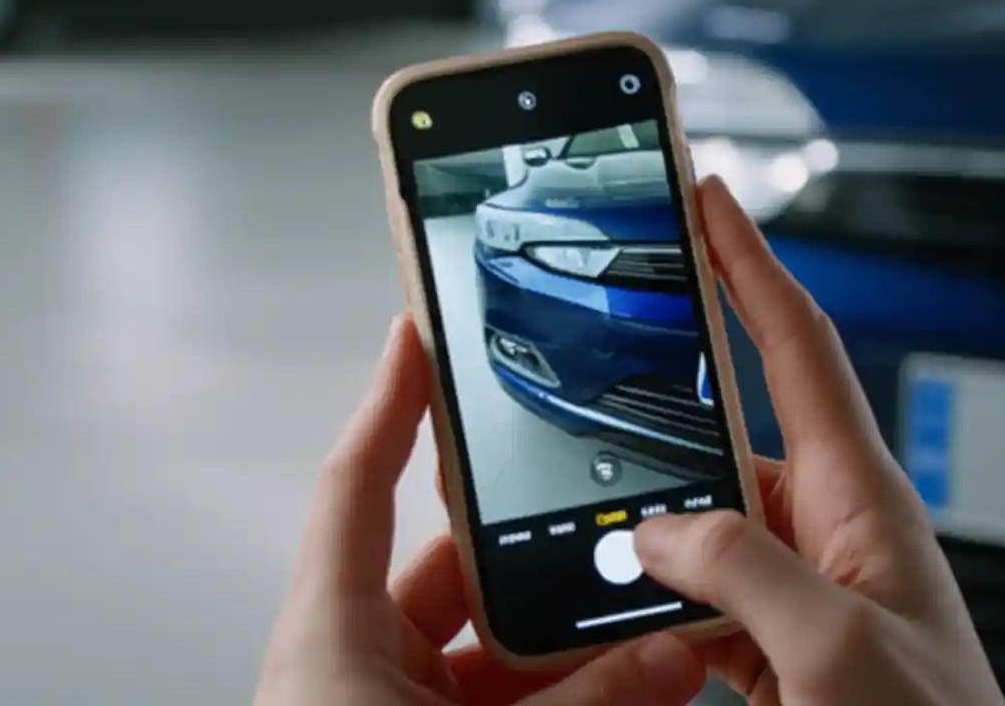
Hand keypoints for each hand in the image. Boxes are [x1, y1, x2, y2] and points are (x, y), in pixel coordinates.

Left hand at [253, 316, 705, 705]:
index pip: (357, 486)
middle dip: (541, 558)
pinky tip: (619, 686)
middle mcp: (356, 659)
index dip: (390, 403)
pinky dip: (554, 690)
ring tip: (641, 631)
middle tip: (612, 535)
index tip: (417, 336)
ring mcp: (390, 700)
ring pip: (489, 645)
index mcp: (330, 636)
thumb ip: (581, 699)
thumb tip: (673, 653)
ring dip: (564, 643)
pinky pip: (494, 693)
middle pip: (457, 572)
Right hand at [633, 177, 1004, 704]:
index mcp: (859, 499)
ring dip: (644, 510)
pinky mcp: (767, 637)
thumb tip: (656, 531)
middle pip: (729, 429)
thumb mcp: (836, 642)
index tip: (711, 200)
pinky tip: (609, 589)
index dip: (751, 266)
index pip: (798, 350)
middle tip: (604, 335)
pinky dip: (649, 584)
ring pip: (697, 517)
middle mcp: (824, 528)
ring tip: (579, 493)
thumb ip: (741, 571)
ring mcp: (792, 583)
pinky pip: (693, 587)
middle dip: (665, 387)